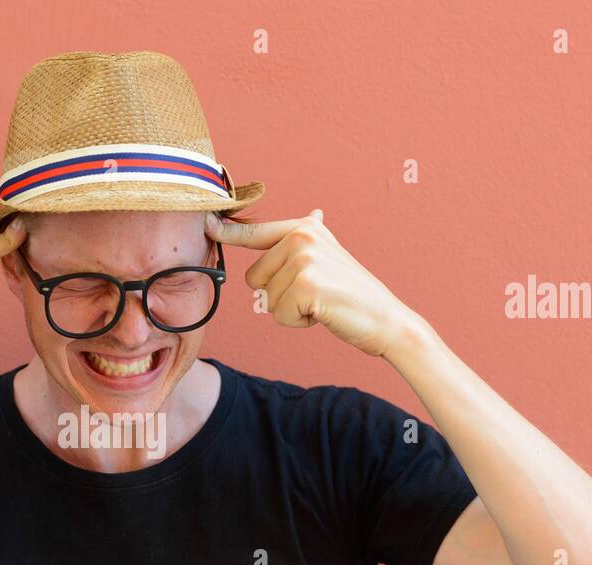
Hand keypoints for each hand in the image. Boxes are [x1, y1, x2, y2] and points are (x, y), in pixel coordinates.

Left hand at [204, 209, 413, 357]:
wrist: (387, 320)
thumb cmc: (353, 295)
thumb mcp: (332, 257)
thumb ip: (312, 239)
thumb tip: (314, 214)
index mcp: (305, 228)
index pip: (255, 232)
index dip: (227, 231)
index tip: (205, 221)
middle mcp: (302, 237)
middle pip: (254, 278)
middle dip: (279, 295)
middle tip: (316, 294)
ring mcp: (304, 259)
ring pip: (266, 299)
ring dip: (291, 310)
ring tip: (322, 302)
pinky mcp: (306, 285)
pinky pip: (279, 315)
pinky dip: (299, 323)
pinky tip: (324, 313)